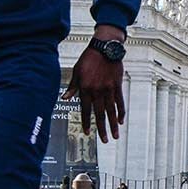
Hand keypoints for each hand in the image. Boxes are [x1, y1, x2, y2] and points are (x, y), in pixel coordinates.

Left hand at [63, 27, 125, 142]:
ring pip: (111, 111)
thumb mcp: (77, 72)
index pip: (86, 110)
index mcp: (86, 89)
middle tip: (105, 140)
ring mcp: (109, 89)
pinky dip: (121, 111)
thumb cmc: (89, 58)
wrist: (105, 48)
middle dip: (102, 129)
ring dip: (113, 124)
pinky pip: (120, 101)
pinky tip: (122, 120)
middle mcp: (97, 91)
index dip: (86, 123)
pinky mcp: (117, 85)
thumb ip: (72, 87)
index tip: (88, 133)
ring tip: (116, 135)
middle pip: (100, 114)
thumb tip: (65, 98)